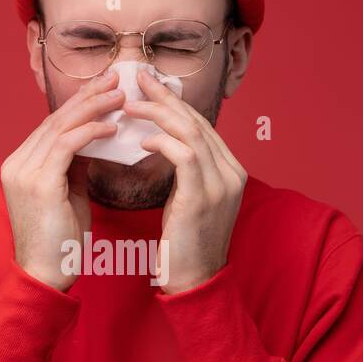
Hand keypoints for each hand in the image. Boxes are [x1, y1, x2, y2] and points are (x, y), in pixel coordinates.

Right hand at [1, 70, 122, 291]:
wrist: (46, 275)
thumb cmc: (61, 241)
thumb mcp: (69, 194)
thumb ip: (75, 165)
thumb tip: (96, 139)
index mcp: (20, 164)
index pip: (52, 125)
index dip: (80, 103)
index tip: (106, 87)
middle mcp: (17, 163)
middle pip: (55, 119)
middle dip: (88, 96)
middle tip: (117, 79)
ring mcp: (24, 172)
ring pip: (61, 127)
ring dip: (93, 108)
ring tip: (121, 96)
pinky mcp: (38, 183)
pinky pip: (66, 146)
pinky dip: (91, 132)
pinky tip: (113, 127)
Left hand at [124, 70, 246, 294]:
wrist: (195, 282)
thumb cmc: (185, 245)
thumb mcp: (189, 199)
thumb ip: (186, 171)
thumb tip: (162, 142)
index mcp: (231, 171)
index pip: (203, 126)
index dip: (175, 104)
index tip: (150, 87)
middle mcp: (232, 172)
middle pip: (197, 122)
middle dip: (166, 98)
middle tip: (139, 79)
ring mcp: (222, 184)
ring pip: (191, 132)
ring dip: (158, 114)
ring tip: (130, 105)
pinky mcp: (203, 196)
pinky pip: (184, 155)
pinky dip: (162, 142)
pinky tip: (141, 139)